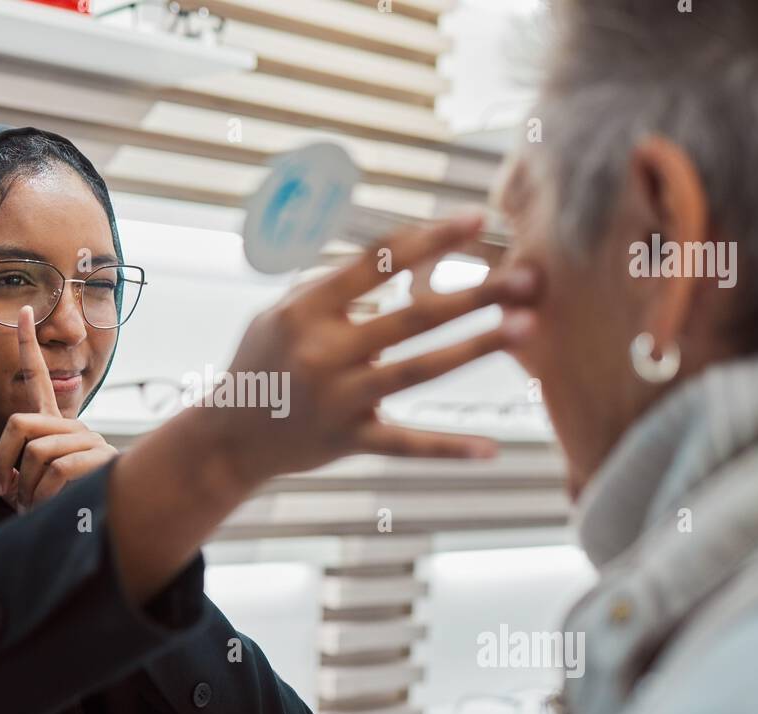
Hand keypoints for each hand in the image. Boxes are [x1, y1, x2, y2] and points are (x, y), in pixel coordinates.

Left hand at [0, 306, 117, 511]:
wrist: (101, 524)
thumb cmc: (58, 504)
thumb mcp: (20, 487)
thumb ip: (0, 468)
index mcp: (53, 425)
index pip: (39, 377)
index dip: (28, 345)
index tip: (25, 312)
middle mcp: (71, 425)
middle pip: (18, 423)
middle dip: (2, 461)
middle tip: (2, 490)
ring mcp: (87, 439)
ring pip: (35, 452)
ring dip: (25, 487)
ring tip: (33, 505)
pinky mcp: (98, 457)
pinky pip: (55, 470)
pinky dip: (42, 494)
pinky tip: (49, 506)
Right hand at [196, 212, 538, 488]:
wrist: (228, 437)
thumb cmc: (262, 361)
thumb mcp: (280, 313)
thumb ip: (333, 287)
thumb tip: (395, 261)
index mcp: (306, 309)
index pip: (378, 263)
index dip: (430, 239)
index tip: (477, 219)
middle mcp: (324, 351)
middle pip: (413, 316)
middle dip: (475, 294)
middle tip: (529, 277)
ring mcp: (338, 399)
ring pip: (419, 369)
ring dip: (475, 347)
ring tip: (524, 327)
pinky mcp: (348, 440)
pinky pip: (406, 443)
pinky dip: (447, 448)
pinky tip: (491, 449)